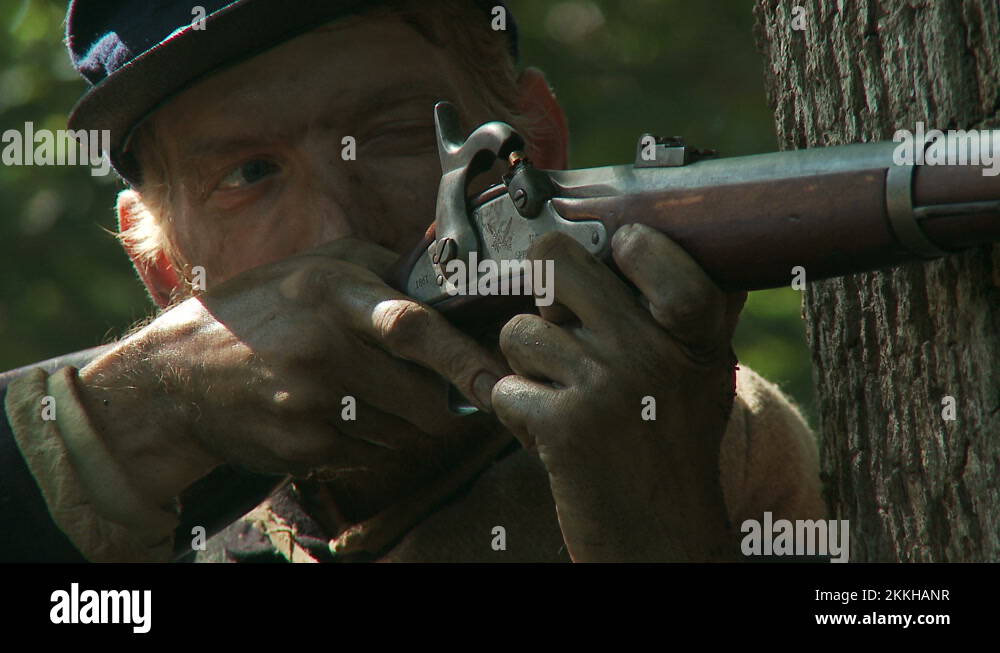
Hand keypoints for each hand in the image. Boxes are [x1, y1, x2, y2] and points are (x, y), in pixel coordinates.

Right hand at [78, 238, 506, 507]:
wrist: (178, 372)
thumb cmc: (262, 307)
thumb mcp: (317, 265)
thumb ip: (385, 268)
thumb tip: (454, 273)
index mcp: (335, 294)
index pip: (413, 328)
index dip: (463, 359)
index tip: (497, 382)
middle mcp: (324, 351)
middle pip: (422, 401)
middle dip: (443, 406)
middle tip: (436, 395)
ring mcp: (309, 405)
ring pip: (401, 435)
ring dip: (402, 424)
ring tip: (360, 393)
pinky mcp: (301, 447)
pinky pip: (369, 455)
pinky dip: (368, 441)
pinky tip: (332, 413)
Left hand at [491, 225, 745, 561]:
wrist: (664, 538)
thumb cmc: (674, 447)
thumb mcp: (703, 372)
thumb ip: (686, 311)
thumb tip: (647, 236)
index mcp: (694, 330)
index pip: (643, 242)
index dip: (616, 245)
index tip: (615, 261)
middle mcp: (653, 349)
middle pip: (555, 261)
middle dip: (544, 290)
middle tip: (561, 323)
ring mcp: (608, 385)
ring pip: (519, 330)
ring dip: (528, 366)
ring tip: (563, 396)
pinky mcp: (565, 426)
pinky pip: (505, 388)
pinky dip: (519, 413)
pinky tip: (554, 435)